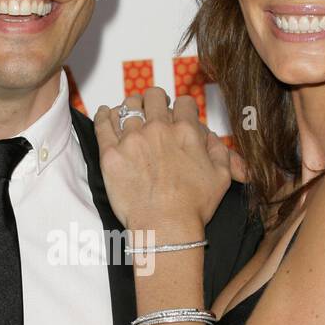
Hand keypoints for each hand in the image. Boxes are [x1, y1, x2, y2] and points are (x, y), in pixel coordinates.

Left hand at [94, 87, 237, 229]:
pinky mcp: (111, 154)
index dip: (182, 108)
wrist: (165, 227)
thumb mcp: (221, 177)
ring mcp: (132, 140)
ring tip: (129, 114)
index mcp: (186, 131)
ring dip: (131, 108)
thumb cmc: (193, 207)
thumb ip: (220, 151)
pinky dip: (104, 115)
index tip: (178, 115)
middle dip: (155, 101)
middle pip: (153, 97)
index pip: (184, 103)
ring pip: (128, 107)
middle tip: (153, 110)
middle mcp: (158, 129)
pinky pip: (103, 124)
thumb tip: (210, 138)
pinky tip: (106, 113)